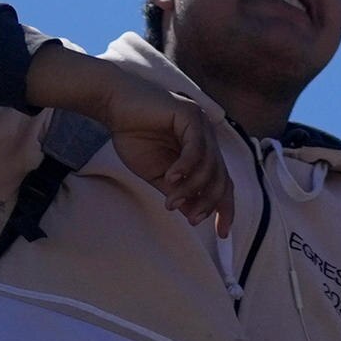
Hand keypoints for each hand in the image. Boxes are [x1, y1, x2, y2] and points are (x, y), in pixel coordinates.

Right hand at [27, 44, 238, 232]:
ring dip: (191, 189)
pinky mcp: (189, 115)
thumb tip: (195, 214)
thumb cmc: (133, 136)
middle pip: (221, 177)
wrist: (114, 107)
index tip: (221, 233)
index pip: (223, 182)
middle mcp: (207, 137)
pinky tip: (170, 178)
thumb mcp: (158, 174)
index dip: (226, 208)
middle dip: (209, 203)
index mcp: (202, 151)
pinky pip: (196, 148)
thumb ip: (178, 191)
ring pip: (209, 166)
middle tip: (191, 218)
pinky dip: (185, 167)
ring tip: (171, 201)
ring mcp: (201, 124)